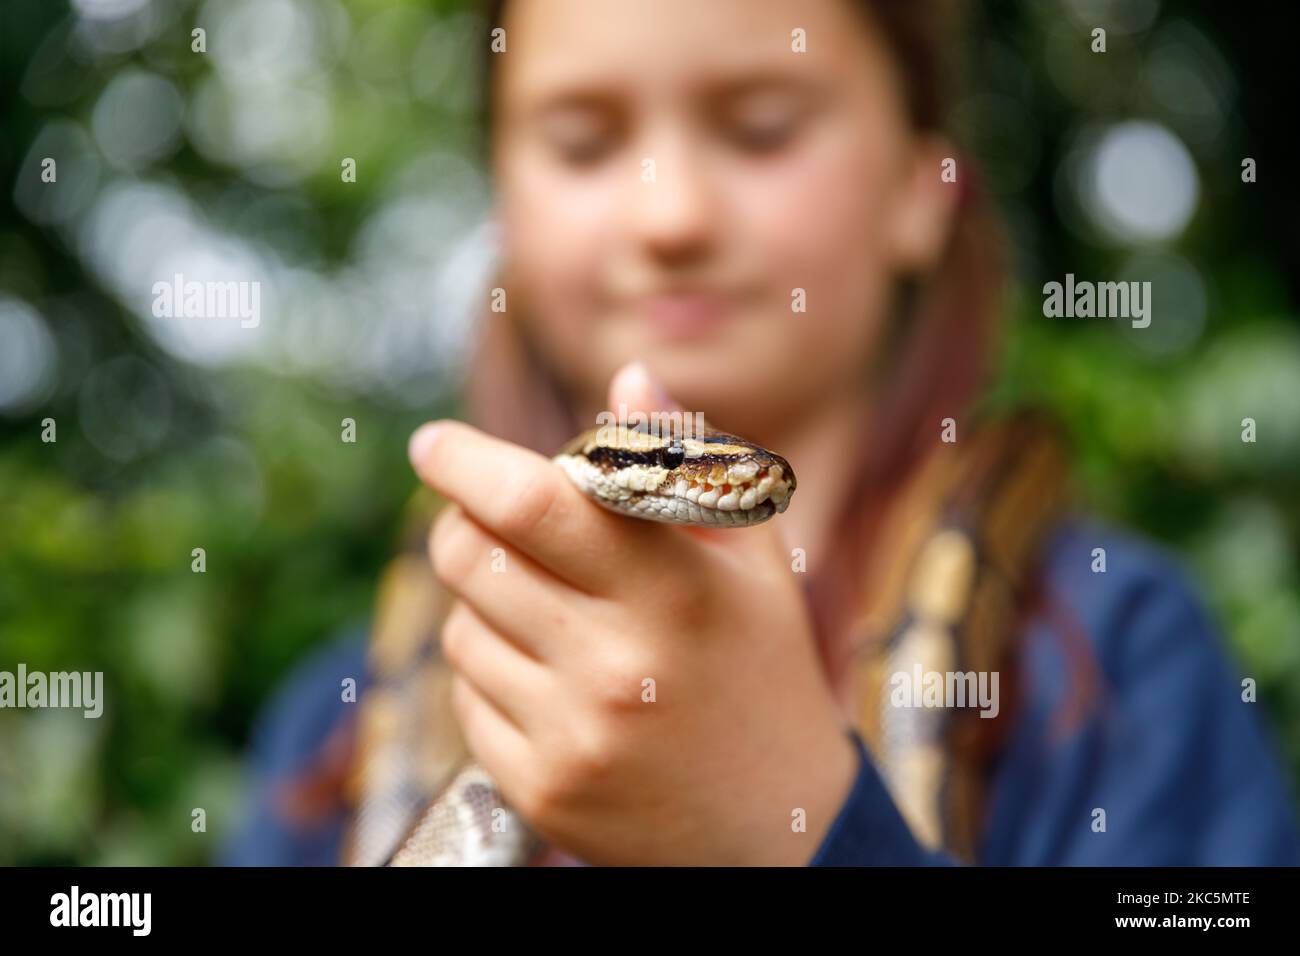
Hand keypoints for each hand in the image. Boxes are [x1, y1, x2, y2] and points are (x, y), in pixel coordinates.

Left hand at [407, 361, 858, 864]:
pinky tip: (554, 690)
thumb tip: (629, 371)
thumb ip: (687, 462)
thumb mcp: (749, 563)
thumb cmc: (762, 671)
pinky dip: (492, 679)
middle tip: (491, 525)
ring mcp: (573, 735)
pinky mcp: (539, 790)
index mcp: (675, 590)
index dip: (464, 462)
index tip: (433, 444)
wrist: (779, 831)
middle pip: (470, 557)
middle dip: (463, 525)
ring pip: (460, 630)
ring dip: (485, 608)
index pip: (531, 502)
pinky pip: (466, 702)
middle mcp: (618, 663)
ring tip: (553, 624)